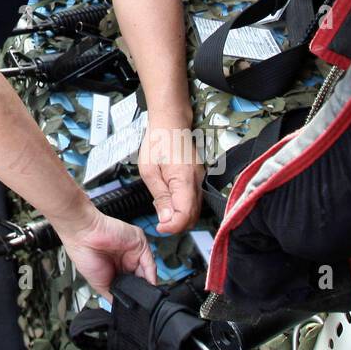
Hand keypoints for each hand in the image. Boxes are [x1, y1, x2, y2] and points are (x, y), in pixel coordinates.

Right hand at [55, 210, 156, 300]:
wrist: (83, 235)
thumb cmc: (84, 254)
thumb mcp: (99, 284)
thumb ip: (113, 295)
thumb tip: (121, 308)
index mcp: (115, 267)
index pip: (131, 283)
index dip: (134, 294)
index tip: (137, 304)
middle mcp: (125, 259)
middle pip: (141, 277)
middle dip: (141, 289)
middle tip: (142, 301)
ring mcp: (133, 251)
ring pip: (147, 270)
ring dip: (147, 283)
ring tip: (144, 294)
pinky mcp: (139, 243)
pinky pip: (149, 261)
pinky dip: (151, 274)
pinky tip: (148, 284)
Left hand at [138, 115, 203, 233]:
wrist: (171, 122)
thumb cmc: (157, 141)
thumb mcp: (149, 170)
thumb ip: (159, 196)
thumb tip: (166, 219)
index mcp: (184, 179)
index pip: (185, 215)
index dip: (173, 226)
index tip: (160, 227)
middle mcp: (198, 181)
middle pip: (193, 216)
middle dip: (176, 223)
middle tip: (159, 219)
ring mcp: (201, 180)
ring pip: (195, 210)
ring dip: (180, 216)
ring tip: (162, 208)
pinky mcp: (199, 179)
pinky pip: (195, 200)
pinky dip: (184, 206)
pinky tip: (170, 199)